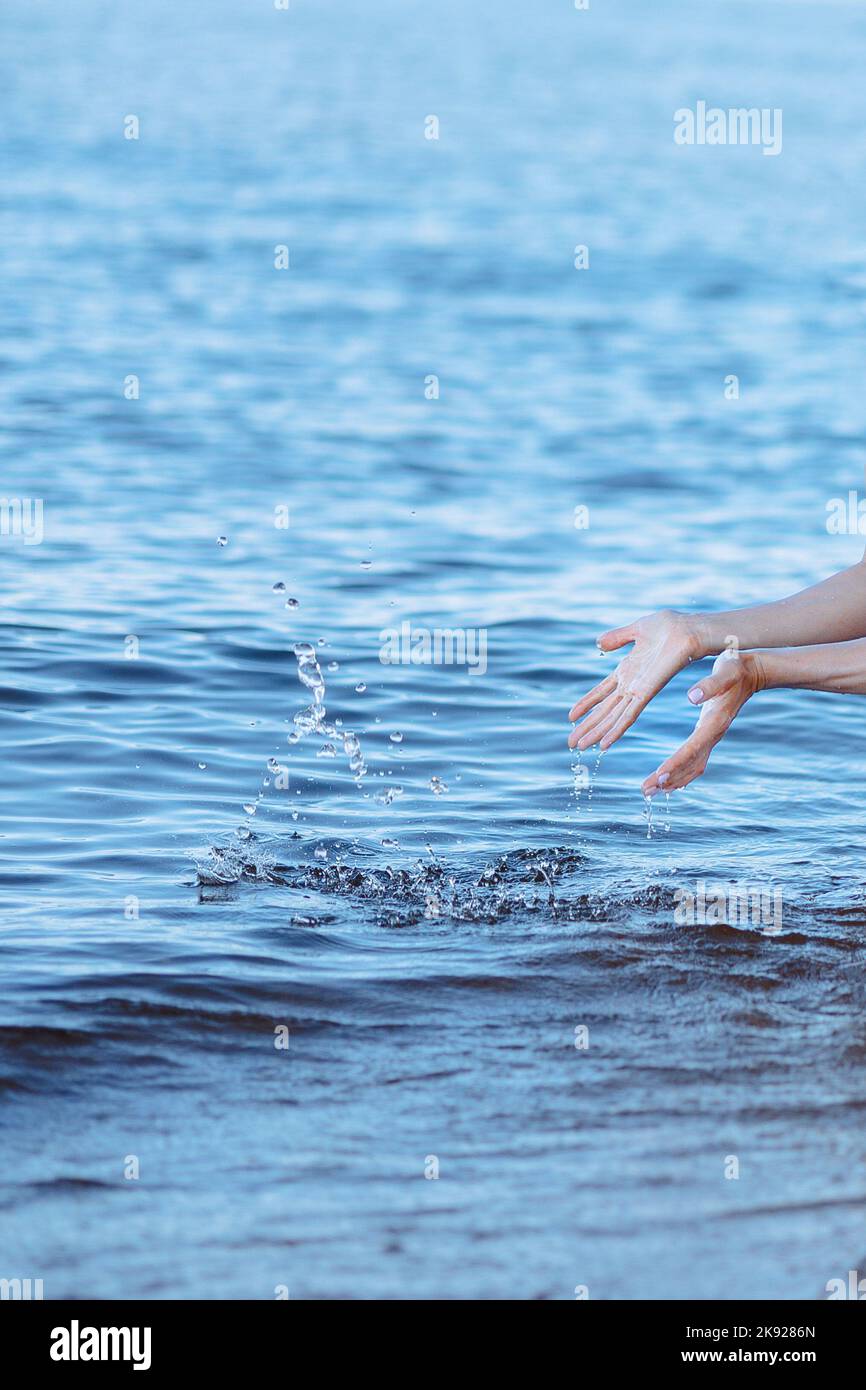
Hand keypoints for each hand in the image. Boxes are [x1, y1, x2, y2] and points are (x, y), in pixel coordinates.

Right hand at [568, 609, 702, 751]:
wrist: (689, 628)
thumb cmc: (671, 627)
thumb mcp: (637, 630)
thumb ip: (617, 637)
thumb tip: (599, 642)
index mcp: (628, 670)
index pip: (602, 692)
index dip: (587, 704)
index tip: (571, 717)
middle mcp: (632, 684)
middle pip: (604, 710)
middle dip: (588, 726)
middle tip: (571, 743)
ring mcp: (639, 690)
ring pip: (612, 717)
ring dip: (596, 733)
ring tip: (579, 747)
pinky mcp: (647, 693)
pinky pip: (629, 716)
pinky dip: (616, 730)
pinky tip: (605, 744)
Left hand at [641, 649, 762, 795]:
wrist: (751, 673)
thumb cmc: (735, 669)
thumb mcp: (725, 671)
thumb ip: (711, 684)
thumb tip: (692, 696)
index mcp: (715, 722)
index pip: (693, 748)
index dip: (676, 763)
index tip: (659, 776)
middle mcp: (714, 734)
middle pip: (691, 765)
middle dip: (668, 780)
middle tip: (645, 791)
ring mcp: (712, 737)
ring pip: (692, 768)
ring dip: (672, 781)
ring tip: (650, 792)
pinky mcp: (708, 735)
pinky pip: (694, 761)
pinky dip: (680, 773)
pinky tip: (667, 781)